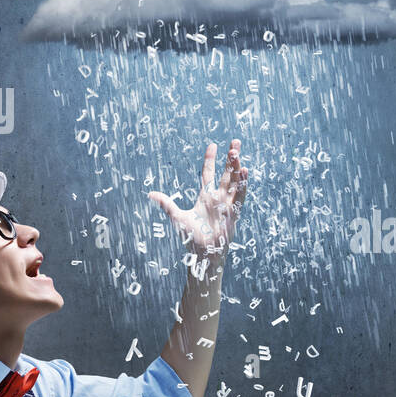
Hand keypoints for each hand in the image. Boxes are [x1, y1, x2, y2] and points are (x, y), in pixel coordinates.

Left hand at [148, 139, 248, 259]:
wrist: (204, 254)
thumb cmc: (192, 238)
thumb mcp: (177, 217)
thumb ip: (166, 204)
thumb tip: (150, 193)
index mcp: (206, 197)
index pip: (209, 173)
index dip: (211, 159)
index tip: (213, 145)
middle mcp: (218, 198)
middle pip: (226, 173)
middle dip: (231, 158)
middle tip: (234, 142)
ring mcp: (227, 204)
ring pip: (234, 181)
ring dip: (236, 167)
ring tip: (236, 152)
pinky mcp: (233, 213)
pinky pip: (240, 196)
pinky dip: (243, 184)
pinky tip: (244, 171)